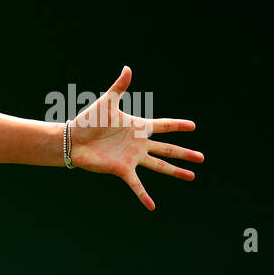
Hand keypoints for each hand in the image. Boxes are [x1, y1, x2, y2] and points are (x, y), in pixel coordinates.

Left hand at [69, 66, 203, 210]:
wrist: (72, 139)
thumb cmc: (88, 120)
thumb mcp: (107, 102)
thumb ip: (120, 87)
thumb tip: (127, 68)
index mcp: (138, 127)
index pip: (164, 126)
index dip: (177, 126)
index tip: (193, 126)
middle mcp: (138, 144)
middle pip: (167, 148)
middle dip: (185, 153)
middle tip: (202, 158)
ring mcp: (132, 158)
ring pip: (159, 165)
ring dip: (175, 171)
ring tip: (192, 177)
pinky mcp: (122, 169)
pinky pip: (136, 185)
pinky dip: (143, 196)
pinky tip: (152, 206)